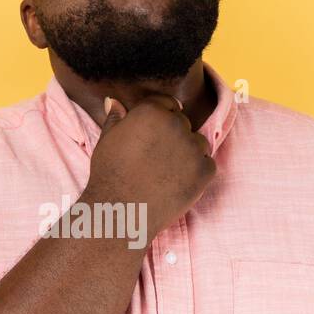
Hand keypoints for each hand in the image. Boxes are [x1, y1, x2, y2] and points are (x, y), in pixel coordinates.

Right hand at [82, 93, 216, 239]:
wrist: (122, 212)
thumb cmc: (109, 176)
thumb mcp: (106, 141)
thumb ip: (115, 118)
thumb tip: (114, 101)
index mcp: (151, 111)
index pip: (167, 104)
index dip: (160, 120)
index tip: (152, 137)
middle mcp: (175, 124)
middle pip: (182, 123)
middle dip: (172, 137)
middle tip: (155, 160)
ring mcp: (192, 147)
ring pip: (198, 143)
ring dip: (187, 153)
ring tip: (166, 173)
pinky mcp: (204, 170)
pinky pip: (207, 164)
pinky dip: (197, 173)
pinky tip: (176, 183)